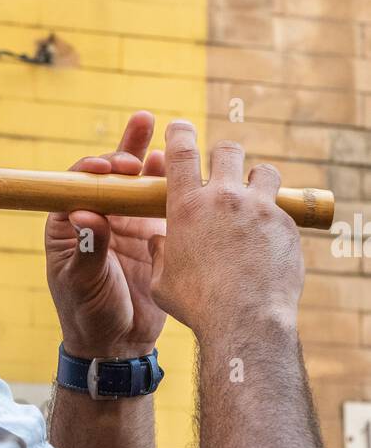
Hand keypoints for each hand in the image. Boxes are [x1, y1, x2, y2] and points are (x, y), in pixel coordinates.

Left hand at [46, 110, 166, 359]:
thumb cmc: (88, 315)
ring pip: (139, 184)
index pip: (78, 184)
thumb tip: (87, 212)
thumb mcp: (83, 284)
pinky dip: (173, 186)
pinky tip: (186, 167)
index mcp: (70, 224)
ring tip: (165, 130)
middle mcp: (98, 217)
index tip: (109, 166)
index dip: (93, 169)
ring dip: (151, 157)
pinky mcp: (154, 235)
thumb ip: (87, 249)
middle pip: (111, 174)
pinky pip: (163, 205)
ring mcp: (128, 224)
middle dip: (126, 148)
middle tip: (142, 124)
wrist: (119, 345)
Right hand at [148, 122, 302, 338]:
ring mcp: (259, 207)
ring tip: (255, 202)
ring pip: (264, 172)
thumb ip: (161, 253)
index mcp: (187, 206)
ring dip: (258, 181)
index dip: (180, 133)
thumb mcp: (164, 280)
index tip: (180, 127)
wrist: (245, 320)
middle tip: (224, 171)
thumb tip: (159, 242)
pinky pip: (283, 209)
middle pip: (228, 150)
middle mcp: (224, 197)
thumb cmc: (198, 304)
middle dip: (225, 156)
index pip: (181, 150)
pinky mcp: (287, 224)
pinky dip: (275, 220)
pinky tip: (269, 244)